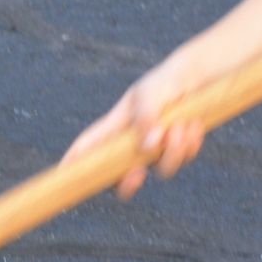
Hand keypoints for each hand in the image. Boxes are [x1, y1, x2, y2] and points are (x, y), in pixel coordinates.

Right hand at [62, 64, 205, 200]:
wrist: (198, 76)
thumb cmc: (165, 82)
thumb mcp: (151, 93)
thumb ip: (146, 117)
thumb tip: (148, 147)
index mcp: (116, 127)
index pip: (89, 147)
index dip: (74, 161)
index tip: (63, 175)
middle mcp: (134, 143)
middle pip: (119, 179)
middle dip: (127, 184)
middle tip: (136, 173)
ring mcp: (157, 148)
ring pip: (162, 169)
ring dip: (174, 149)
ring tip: (182, 125)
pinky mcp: (180, 149)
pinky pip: (184, 158)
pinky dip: (191, 142)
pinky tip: (194, 124)